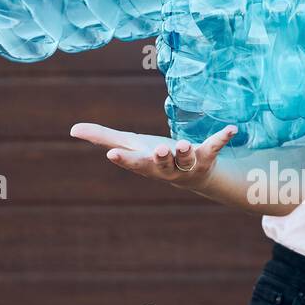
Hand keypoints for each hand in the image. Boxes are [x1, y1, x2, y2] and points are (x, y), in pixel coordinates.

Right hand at [69, 121, 237, 188]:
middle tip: (158, 150)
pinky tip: (232, 129)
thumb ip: (103, 138)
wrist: (192, 175)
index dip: (123, 160)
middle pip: (161, 165)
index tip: (112, 156)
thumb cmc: (154, 157)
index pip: (132, 163)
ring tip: (184, 143)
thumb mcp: (130, 145)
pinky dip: (222, 138)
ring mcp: (188, 164)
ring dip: (185, 151)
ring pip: (186, 159)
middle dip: (159, 158)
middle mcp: (167, 168)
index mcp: (146, 164)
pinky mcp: (207, 156)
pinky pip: (215, 146)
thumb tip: (72, 130)